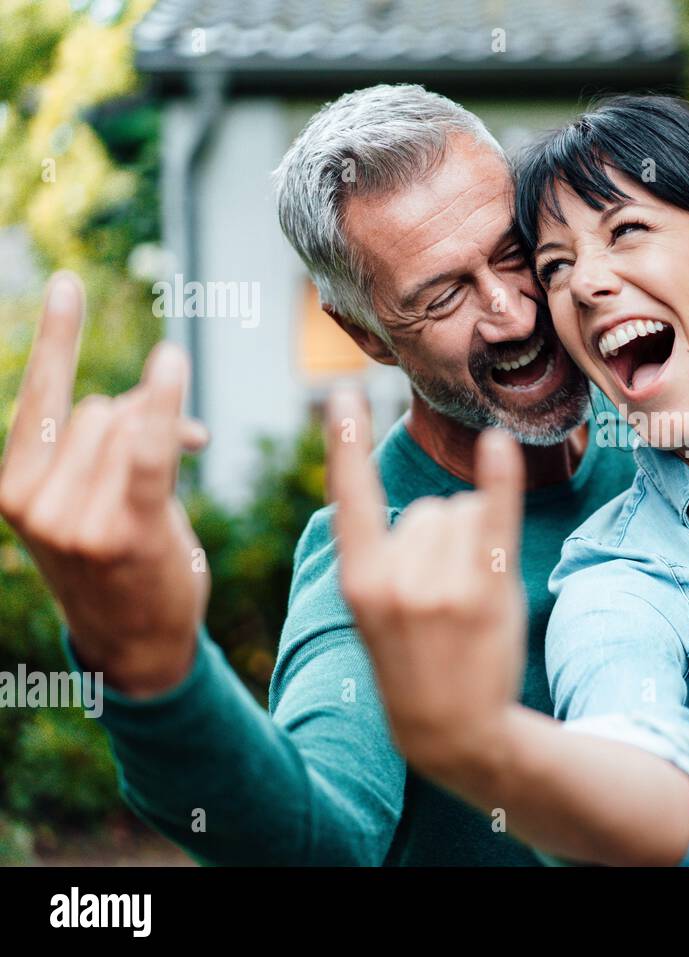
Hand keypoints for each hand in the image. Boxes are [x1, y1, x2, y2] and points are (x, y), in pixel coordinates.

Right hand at [0, 272, 209, 696]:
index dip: (56, 336)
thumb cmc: (118, 560)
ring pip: (131, 428)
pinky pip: (146, 453)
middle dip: (141, 417)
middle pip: (102, 409)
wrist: (135, 644)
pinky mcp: (123, 532)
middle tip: (173, 445)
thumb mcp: (87, 500)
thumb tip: (163, 404)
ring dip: (166, 431)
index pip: (38, 396)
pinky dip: (160, 406)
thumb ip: (102, 446)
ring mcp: (73, 520)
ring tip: (184, 457)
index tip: (69, 282)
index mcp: (11, 487)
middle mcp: (31, 502)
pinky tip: (173, 363)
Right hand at [325, 387, 526, 775]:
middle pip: (433, 508)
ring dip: (476, 543)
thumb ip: (387, 557)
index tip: (340, 392)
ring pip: (467, 513)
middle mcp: (396, 577)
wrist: (452, 729)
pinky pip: (495, 518)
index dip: (342, 443)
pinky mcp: (488, 590)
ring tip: (467, 603)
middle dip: (445, 538)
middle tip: (443, 601)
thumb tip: (439, 505)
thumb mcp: (375, 615)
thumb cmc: (415, 664)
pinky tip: (499, 445)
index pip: (350, 498)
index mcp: (359, 580)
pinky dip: (500, 478)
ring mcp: (442, 584)